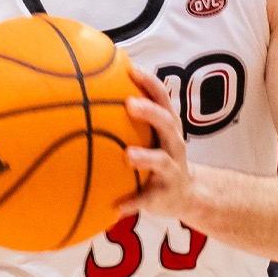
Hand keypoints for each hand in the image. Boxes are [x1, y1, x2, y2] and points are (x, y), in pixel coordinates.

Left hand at [119, 65, 196, 218]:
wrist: (186, 194)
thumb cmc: (159, 154)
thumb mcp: (153, 134)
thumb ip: (132, 116)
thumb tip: (91, 89)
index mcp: (168, 126)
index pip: (163, 98)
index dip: (150, 83)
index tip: (131, 69)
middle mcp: (174, 144)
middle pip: (167, 123)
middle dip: (151, 112)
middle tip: (130, 104)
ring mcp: (172, 169)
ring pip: (162, 161)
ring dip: (146, 157)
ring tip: (128, 156)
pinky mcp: (164, 194)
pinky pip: (148, 199)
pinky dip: (133, 202)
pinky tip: (115, 207)